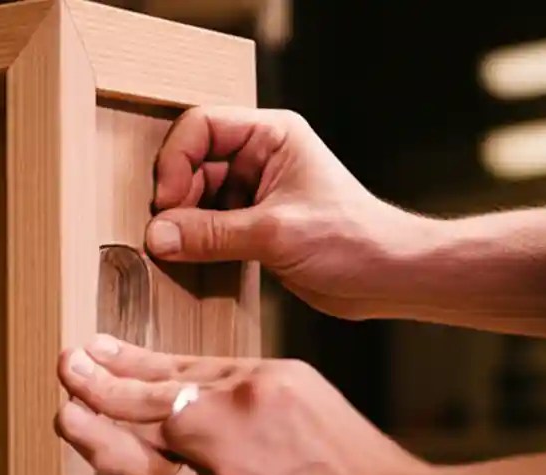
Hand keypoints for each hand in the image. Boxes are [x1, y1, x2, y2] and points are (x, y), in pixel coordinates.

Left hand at [55, 333, 433, 474]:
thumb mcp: (313, 411)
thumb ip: (262, 407)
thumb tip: (218, 414)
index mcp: (266, 377)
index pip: (185, 362)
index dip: (134, 358)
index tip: (99, 350)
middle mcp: (245, 405)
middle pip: (157, 388)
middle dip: (103, 380)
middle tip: (67, 368)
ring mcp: (237, 453)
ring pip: (149, 433)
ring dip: (99, 429)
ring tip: (67, 415)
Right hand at [145, 106, 437, 319]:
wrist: (387, 278)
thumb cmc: (353, 240)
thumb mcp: (274, 235)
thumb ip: (211, 234)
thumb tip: (158, 235)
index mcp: (271, 135)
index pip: (201, 126)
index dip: (177, 161)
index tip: (168, 201)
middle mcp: (259, 156)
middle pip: (192, 162)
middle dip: (176, 197)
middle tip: (168, 233)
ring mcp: (254, 190)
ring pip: (195, 196)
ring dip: (184, 223)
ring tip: (180, 250)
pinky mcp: (251, 223)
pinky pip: (207, 224)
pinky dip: (196, 241)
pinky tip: (194, 259)